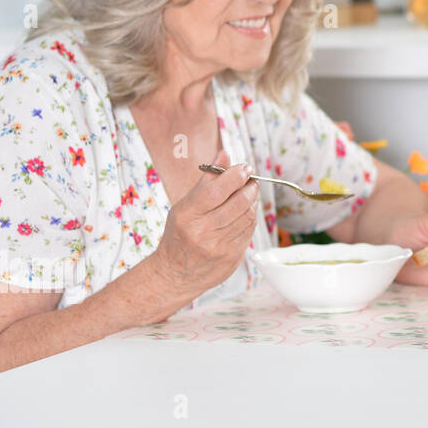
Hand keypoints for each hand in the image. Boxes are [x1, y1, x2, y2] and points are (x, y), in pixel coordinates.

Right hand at [148, 149, 259, 307]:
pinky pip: (249, 231)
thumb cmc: (179, 234)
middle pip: (239, 203)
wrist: (174, 274)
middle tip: (250, 180)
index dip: (235, 176)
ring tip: (248, 194)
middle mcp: (202, 232)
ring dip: (252, 201)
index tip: (244, 167)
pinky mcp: (232, 258)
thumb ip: (207, 180)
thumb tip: (225, 154)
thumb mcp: (185, 205)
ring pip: (248, 216)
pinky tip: (245, 212)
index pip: (217, 191)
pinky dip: (251, 217)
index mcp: (187, 215)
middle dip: (250, 187)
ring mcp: (218, 247)